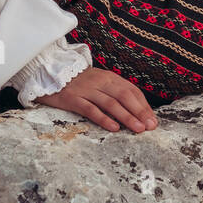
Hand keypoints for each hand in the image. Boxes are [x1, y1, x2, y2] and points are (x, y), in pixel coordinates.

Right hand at [35, 68, 159, 133]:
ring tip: (138, 129)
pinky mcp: (73, 99)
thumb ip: (115, 92)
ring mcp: (87, 90)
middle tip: (150, 127)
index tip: (153, 120)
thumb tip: (136, 110)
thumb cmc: (79, 83)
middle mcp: (100, 81)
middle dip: (139, 112)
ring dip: (127, 116)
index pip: (131, 91)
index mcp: (109, 77)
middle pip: (125, 96)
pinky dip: (104, 118)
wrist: (49, 73)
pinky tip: (114, 128)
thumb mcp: (99, 83)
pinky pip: (91, 109)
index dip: (143, 106)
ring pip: (111, 103)